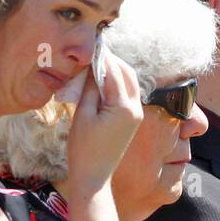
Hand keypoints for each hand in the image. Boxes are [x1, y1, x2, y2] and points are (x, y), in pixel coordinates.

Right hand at [65, 48, 143, 194]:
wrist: (93, 178)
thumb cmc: (83, 149)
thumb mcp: (83, 114)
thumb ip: (90, 87)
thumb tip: (93, 66)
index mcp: (124, 107)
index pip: (114, 71)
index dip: (102, 56)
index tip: (92, 42)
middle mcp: (135, 109)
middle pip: (127, 73)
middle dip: (112, 60)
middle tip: (95, 51)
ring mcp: (136, 115)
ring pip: (129, 82)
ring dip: (115, 71)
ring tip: (96, 64)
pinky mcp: (132, 121)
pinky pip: (127, 94)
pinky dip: (116, 84)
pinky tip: (101, 81)